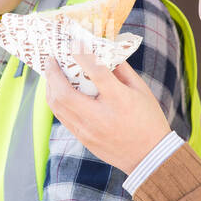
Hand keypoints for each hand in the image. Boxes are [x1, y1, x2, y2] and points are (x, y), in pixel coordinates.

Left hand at [43, 50, 171, 174]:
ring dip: (50, 88)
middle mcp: (100, 117)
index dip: (81, 54)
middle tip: (50, 59)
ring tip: (51, 74)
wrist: (150, 157)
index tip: (73, 43)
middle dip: (53, 74)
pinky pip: (62, 117)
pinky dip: (56, 102)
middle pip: (65, 93)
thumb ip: (121, 69)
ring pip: (58, 107)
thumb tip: (102, 51)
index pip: (96, 72)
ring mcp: (88, 131)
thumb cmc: (148, 119)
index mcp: (119, 100)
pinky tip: (57, 92)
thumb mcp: (141, 90)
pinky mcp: (83, 139)